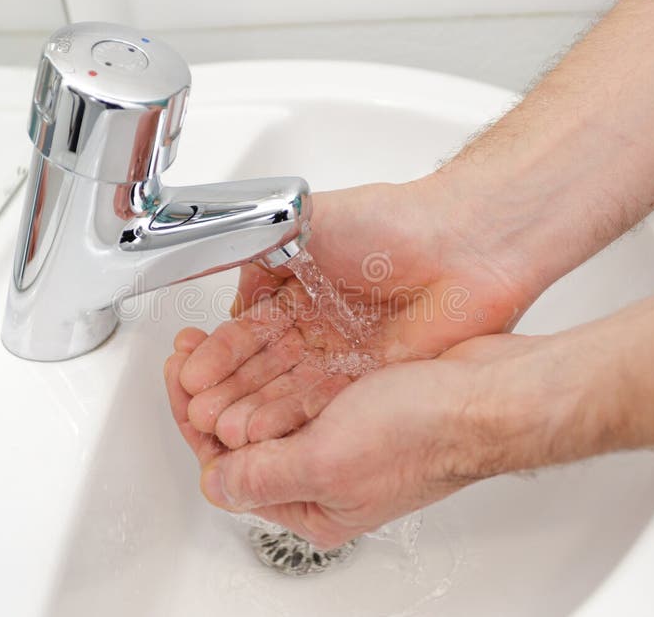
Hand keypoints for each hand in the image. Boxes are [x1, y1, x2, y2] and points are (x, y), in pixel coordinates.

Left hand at [166, 332, 573, 548]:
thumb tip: (215, 482)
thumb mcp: (328, 463)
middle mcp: (321, 477)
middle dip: (208, 395)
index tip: (178, 380)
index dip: (193, 423)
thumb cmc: (425, 434)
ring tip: (208, 342)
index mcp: (311, 505)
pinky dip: (270, 364)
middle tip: (186, 356)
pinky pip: (294, 386)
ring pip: (265, 408)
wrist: (487, 394)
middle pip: (241, 438)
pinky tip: (255, 337)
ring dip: (234, 375)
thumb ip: (262, 475)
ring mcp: (338, 439)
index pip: (228, 471)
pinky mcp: (355, 405)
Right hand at [174, 180, 535, 449]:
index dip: (221, 352)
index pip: (251, 328)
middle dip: (230, 389)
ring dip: (255, 410)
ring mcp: (347, 354)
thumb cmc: (392, 222)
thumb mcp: (308, 223)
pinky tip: (264, 432)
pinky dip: (294, 419)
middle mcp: (321, 324)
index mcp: (302, 287)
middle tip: (197, 410)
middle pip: (265, 366)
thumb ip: (261, 258)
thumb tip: (229, 289)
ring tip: (221, 428)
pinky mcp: (374, 379)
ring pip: (290, 389)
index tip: (191, 372)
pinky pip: (327, 404)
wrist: (462, 244)